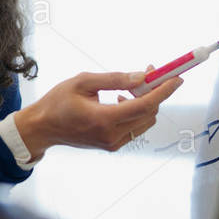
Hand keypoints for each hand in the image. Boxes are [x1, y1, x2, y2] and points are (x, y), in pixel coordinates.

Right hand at [11, 69, 182, 160]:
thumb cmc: (57, 102)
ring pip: (144, 121)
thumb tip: (142, 76)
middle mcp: (112, 135)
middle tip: (148, 73)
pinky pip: (134, 128)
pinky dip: (135, 112)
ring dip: (145, 102)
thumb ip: (114, 79)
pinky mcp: (112, 145)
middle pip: (149, 113)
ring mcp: (113, 143)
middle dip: (154, 92)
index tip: (176, 78)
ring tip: (128, 88)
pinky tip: (120, 101)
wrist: (43, 128)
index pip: (144, 105)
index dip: (163, 91)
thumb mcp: (82, 82)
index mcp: (104, 119)